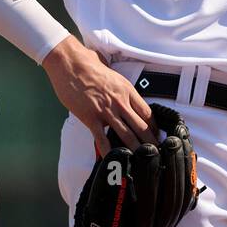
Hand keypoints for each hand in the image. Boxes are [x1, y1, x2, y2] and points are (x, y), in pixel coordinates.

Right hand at [43, 36, 157, 151]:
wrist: (69, 63)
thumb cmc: (88, 64)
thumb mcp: (112, 73)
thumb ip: (120, 86)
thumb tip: (123, 91)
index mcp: (127, 90)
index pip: (147, 113)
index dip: (154, 128)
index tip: (157, 137)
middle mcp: (120, 101)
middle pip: (141, 127)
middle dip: (150, 143)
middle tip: (157, 156)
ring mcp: (106, 111)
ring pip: (126, 135)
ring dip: (136, 151)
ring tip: (142, 163)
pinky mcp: (90, 117)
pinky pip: (102, 138)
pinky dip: (108, 151)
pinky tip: (113, 160)